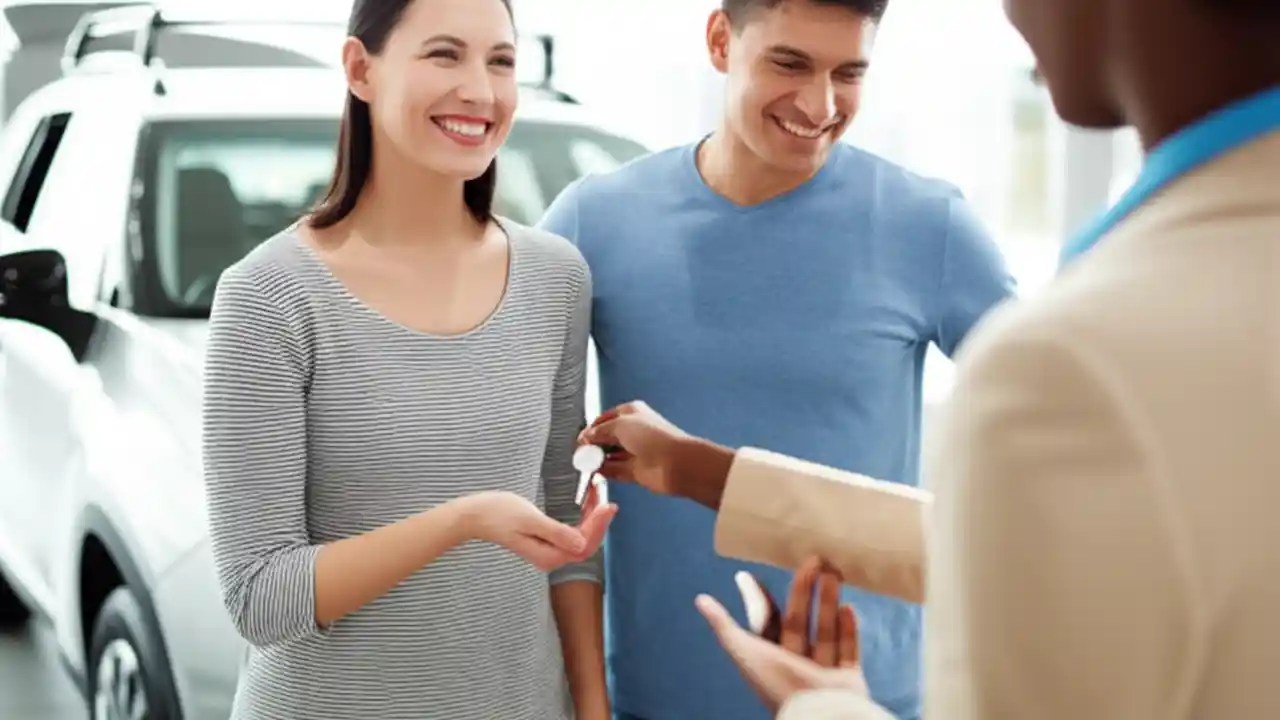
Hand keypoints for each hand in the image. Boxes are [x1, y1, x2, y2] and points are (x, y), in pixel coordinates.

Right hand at [464, 490, 615, 571]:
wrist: (475, 515)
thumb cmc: (498, 513)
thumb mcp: (529, 519)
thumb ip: (555, 532)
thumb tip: (580, 544)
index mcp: (548, 555)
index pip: (584, 544)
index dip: (599, 526)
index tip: (608, 504)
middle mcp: (551, 557)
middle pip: (586, 543)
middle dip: (599, 521)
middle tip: (606, 496)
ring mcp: (549, 550)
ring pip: (581, 538)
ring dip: (592, 518)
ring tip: (598, 495)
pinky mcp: (546, 541)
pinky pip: (572, 533)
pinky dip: (583, 518)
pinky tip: (587, 504)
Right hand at [579, 401, 689, 495]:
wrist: (675, 462)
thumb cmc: (651, 436)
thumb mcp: (620, 425)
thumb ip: (599, 431)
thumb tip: (586, 437)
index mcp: (631, 413)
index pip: (604, 419)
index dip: (591, 428)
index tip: (580, 439)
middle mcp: (632, 431)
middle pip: (605, 437)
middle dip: (592, 444)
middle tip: (580, 453)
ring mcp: (634, 451)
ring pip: (609, 455)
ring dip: (596, 459)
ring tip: (584, 463)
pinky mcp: (635, 470)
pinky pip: (614, 470)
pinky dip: (604, 471)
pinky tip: (594, 472)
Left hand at [696, 557, 868, 712]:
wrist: (819, 713)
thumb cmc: (779, 684)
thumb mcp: (745, 652)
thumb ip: (724, 626)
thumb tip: (699, 599)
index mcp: (770, 661)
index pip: (765, 623)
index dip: (761, 599)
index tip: (759, 575)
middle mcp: (796, 666)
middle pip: (799, 622)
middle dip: (805, 592)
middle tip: (813, 560)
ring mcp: (823, 673)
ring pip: (826, 632)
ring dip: (828, 602)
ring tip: (833, 574)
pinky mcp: (848, 680)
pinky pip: (849, 651)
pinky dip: (851, 630)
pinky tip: (849, 606)